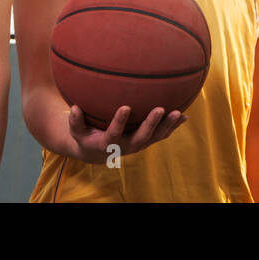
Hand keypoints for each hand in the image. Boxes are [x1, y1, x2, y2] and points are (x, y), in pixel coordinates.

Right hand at [67, 104, 185, 163]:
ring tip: (178, 113)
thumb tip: (74, 108)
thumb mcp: (77, 131)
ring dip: (167, 126)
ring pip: (155, 137)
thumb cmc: (85, 136)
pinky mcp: (146, 142)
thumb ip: (75, 121)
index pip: (114, 134)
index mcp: (108, 143)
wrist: (97, 152)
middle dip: (151, 124)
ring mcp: (138, 144)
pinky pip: (161, 135)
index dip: (120, 122)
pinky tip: (184, 116)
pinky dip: (172, 127)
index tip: (125, 107)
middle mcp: (126, 146)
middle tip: (160, 109)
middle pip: (141, 137)